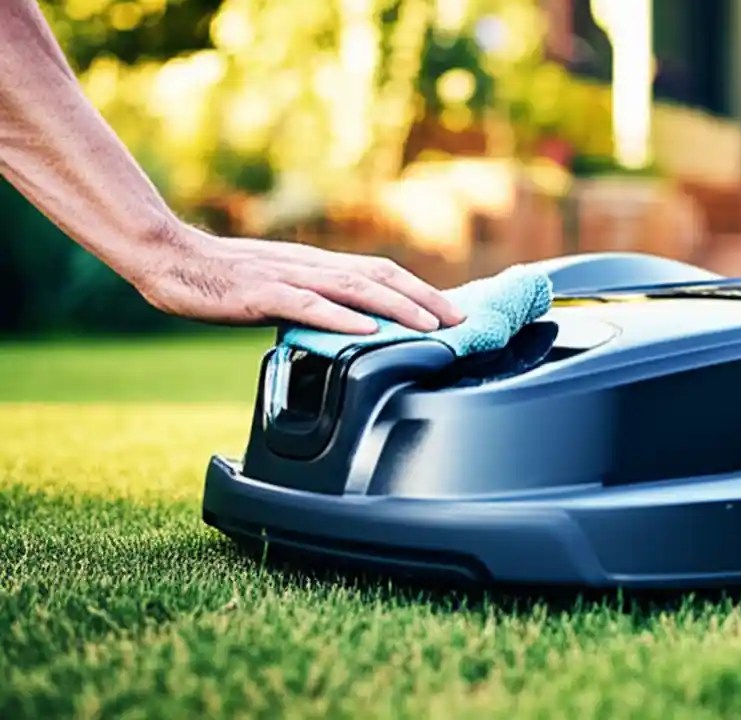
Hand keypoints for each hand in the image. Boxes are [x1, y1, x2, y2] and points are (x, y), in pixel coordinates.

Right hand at [131, 225, 465, 333]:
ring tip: (429, 325)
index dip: (421, 290)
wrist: (169, 259)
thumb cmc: (224, 281)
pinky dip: (341, 318)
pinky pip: (308, 305)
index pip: (381, 274)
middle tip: (460, 320)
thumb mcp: (280, 292)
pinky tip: (365, 331)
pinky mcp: (262, 293)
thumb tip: (351, 330)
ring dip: (397, 307)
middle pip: (381, 276)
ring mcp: (289, 277)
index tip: (453, 311)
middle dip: (425, 298)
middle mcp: (312, 266)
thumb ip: (316, 305)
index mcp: (319, 266)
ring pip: (354, 289)